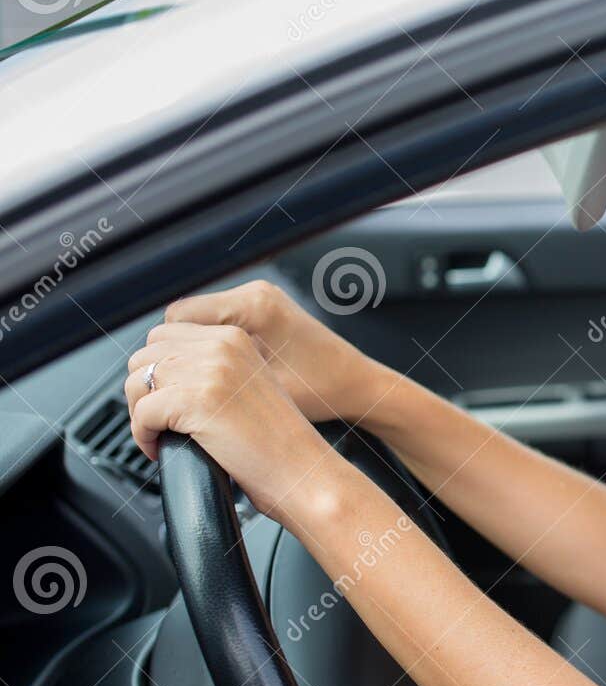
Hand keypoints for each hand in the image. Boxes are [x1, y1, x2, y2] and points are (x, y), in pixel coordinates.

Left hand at [125, 322, 335, 523]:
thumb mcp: (248, 384)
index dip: (155, 368)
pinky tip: (160, 449)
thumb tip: (161, 371)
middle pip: (144, 354)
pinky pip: (142, 412)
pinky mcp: (196, 400)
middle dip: (143, 389)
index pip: (164, 334)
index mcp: (234, 338)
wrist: (301, 471)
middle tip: (157, 419)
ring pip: (137, 381)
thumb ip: (212, 367)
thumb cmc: (278, 440)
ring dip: (139, 412)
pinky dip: (143, 435)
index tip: (162, 395)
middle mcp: (221, 347)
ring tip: (159, 434)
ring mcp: (209, 372)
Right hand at [161, 279, 389, 422]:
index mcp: (254, 306)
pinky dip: (210, 348)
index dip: (167, 354)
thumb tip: (168, 389)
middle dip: (175, 353)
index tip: (166, 385)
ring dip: (192, 352)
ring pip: (198, 322)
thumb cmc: (322, 390)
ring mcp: (259, 299)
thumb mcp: (262, 389)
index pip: (178, 318)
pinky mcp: (263, 310)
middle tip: (175, 388)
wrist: (358, 384)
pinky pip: (218, 325)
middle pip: (184, 319)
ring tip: (195, 384)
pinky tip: (218, 375)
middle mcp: (255, 294)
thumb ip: (215, 382)